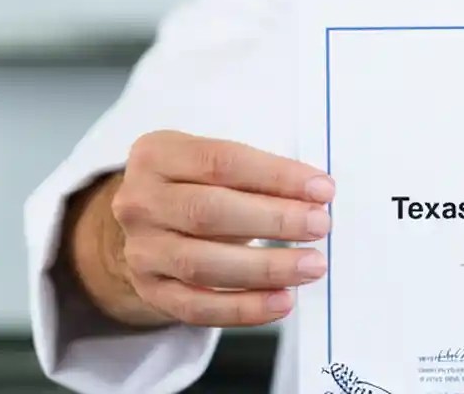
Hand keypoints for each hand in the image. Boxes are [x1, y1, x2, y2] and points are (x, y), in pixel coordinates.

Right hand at [72, 130, 335, 328]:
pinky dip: (244, 308)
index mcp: (158, 155)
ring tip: (311, 265)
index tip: (322, 189)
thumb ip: (259, 177)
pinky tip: (282, 301)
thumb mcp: (218, 166)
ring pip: (202, 264)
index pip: (222, 161)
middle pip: (209, 212)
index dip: (276, 176)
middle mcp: (140, 201)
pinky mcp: (151, 290)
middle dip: (274, 220)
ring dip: (265, 268)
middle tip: (319, 225)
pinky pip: (197, 307)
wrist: (151, 223)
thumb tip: (315, 198)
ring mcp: (141, 249)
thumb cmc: (200, 186)